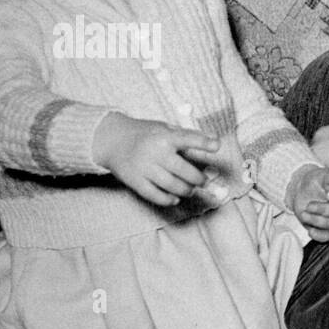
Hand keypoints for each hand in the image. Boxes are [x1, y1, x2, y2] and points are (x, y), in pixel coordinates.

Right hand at [93, 112, 220, 206]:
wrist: (112, 140)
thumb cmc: (144, 134)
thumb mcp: (164, 128)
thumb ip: (188, 136)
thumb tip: (215, 141)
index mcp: (164, 136)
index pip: (187, 139)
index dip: (203, 143)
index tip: (216, 146)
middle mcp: (155, 152)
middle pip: (184, 171)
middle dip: (199, 179)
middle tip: (203, 181)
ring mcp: (144, 168)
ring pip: (173, 186)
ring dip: (187, 190)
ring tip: (190, 189)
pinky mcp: (135, 181)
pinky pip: (155, 196)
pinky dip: (168, 200)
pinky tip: (175, 198)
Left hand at [286, 164, 328, 241]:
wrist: (303, 191)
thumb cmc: (316, 181)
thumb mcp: (323, 175)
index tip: (328, 194)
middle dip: (322, 210)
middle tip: (309, 205)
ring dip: (316, 220)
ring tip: (304, 212)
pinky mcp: (326, 229)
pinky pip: (327, 237)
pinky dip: (319, 235)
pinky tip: (310, 230)